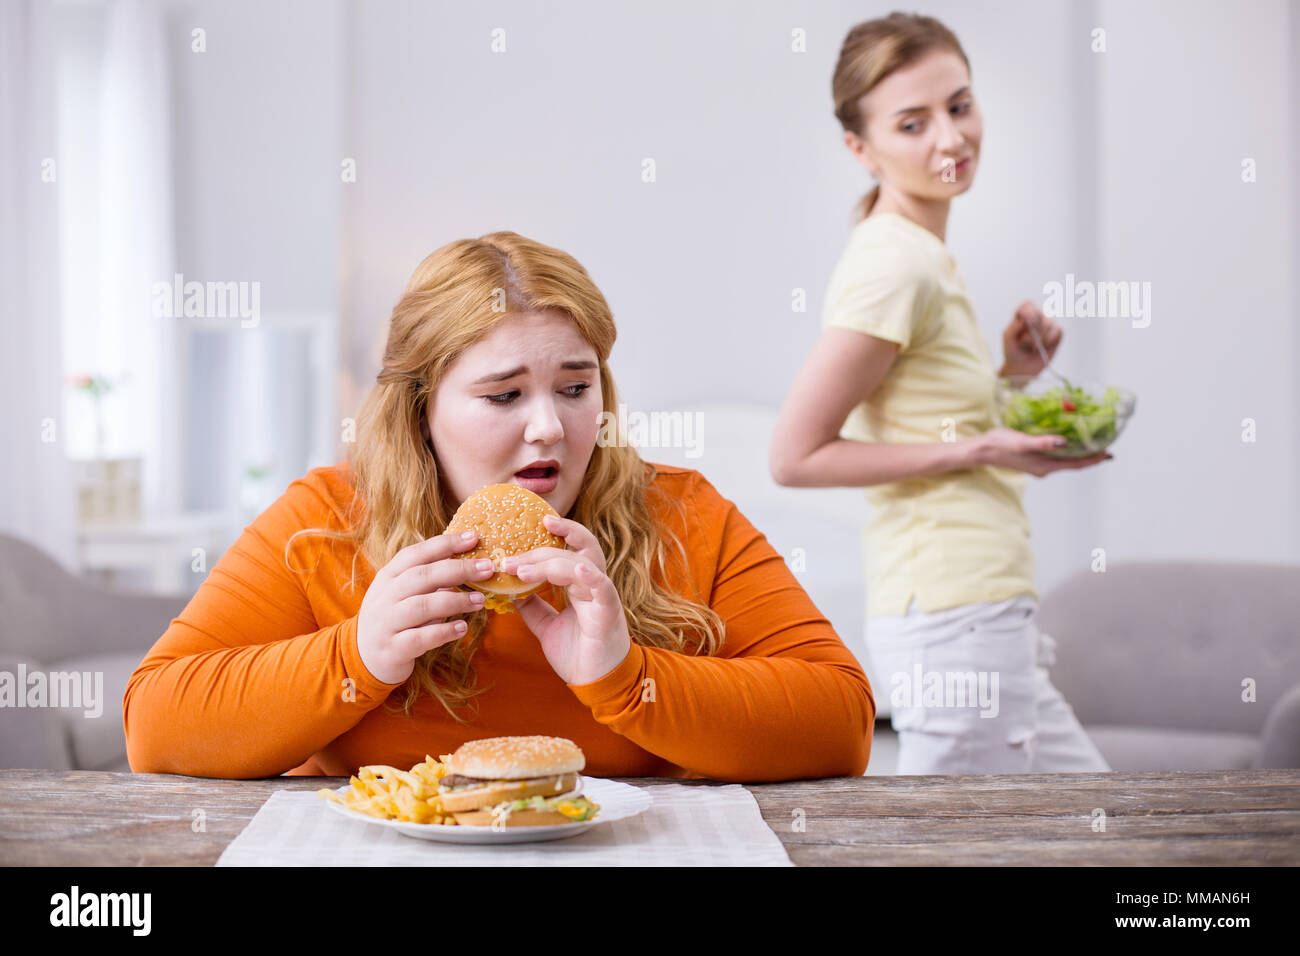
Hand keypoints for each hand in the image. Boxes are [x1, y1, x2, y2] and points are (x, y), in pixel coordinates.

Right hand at [356, 530, 497, 683]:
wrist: (363, 657)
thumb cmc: (393, 617)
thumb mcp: (402, 593)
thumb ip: (428, 578)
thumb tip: (468, 562)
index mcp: (388, 576)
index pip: (416, 553)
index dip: (445, 544)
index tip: (473, 537)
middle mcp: (385, 596)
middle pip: (422, 576)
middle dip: (457, 569)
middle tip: (487, 568)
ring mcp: (386, 623)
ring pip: (422, 606)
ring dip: (455, 601)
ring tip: (481, 600)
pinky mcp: (393, 649)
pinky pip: (420, 638)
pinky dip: (443, 632)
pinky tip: (462, 628)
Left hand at [500, 514, 631, 685]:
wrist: (597, 683)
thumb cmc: (578, 654)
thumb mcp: (546, 625)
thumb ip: (532, 605)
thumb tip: (508, 589)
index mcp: (581, 585)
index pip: (570, 549)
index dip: (557, 533)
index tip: (532, 523)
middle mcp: (594, 584)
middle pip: (574, 550)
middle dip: (539, 550)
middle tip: (509, 558)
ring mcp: (603, 595)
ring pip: (582, 564)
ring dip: (550, 564)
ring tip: (522, 571)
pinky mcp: (608, 611)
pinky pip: (602, 587)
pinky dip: (591, 575)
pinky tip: (578, 569)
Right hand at [972, 427, 1112, 476]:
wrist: (982, 450)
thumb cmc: (1001, 445)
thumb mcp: (1022, 442)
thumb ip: (1043, 443)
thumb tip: (1065, 443)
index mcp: (1045, 466)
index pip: (1076, 464)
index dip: (1094, 459)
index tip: (1109, 453)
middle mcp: (1045, 468)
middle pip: (1074, 463)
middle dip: (1091, 455)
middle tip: (1107, 445)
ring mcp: (1039, 464)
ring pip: (1065, 459)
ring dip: (1080, 452)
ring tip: (1093, 442)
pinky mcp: (1033, 458)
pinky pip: (1056, 455)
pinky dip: (1067, 449)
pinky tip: (1069, 440)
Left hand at [1000, 300, 1061, 378]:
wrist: (1021, 369)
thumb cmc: (1012, 351)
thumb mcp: (1008, 338)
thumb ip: (1014, 326)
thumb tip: (1024, 316)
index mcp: (1023, 316)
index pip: (1028, 305)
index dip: (1028, 312)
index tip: (1024, 322)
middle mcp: (1036, 318)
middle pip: (1039, 314)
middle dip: (1031, 329)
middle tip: (1024, 341)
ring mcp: (1048, 325)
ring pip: (1048, 323)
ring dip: (1038, 338)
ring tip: (1032, 348)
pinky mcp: (1057, 334)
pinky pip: (1058, 331)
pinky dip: (1049, 341)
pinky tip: (1042, 347)